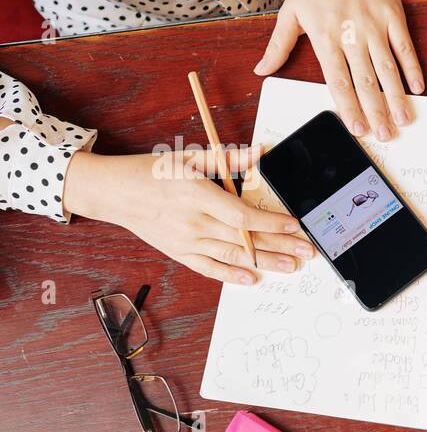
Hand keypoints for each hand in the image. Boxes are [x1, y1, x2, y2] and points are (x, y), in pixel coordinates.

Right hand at [62, 147, 314, 284]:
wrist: (113, 192)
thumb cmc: (150, 171)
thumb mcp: (188, 157)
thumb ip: (227, 158)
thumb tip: (260, 153)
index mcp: (197, 194)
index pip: (243, 216)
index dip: (272, 223)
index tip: (295, 225)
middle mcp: (193, 222)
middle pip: (245, 239)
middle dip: (280, 246)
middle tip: (307, 251)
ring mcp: (186, 241)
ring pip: (232, 256)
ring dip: (266, 262)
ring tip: (292, 266)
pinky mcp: (179, 252)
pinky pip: (209, 268)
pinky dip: (232, 276)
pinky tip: (253, 279)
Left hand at [255, 0, 423, 141]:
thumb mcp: (291, 12)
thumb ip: (277, 45)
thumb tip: (261, 70)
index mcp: (325, 38)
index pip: (338, 81)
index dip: (348, 108)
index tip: (357, 129)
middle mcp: (351, 35)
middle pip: (365, 81)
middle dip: (376, 112)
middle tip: (384, 135)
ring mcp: (374, 26)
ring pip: (387, 69)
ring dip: (397, 97)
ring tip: (403, 119)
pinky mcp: (393, 17)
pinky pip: (404, 47)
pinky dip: (412, 68)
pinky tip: (417, 88)